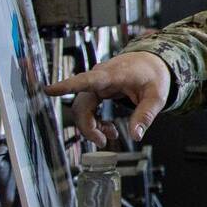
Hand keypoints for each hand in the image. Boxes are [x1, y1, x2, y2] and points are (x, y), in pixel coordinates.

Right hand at [44, 51, 170, 145]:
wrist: (150, 64)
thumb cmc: (153, 75)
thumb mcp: (157, 96)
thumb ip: (145, 115)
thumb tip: (136, 135)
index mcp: (114, 75)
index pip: (87, 80)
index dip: (67, 86)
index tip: (49, 90)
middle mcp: (100, 78)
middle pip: (82, 104)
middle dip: (88, 126)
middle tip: (103, 142)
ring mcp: (96, 84)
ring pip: (82, 109)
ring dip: (92, 125)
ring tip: (111, 135)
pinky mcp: (96, 90)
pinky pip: (87, 108)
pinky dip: (94, 121)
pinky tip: (107, 128)